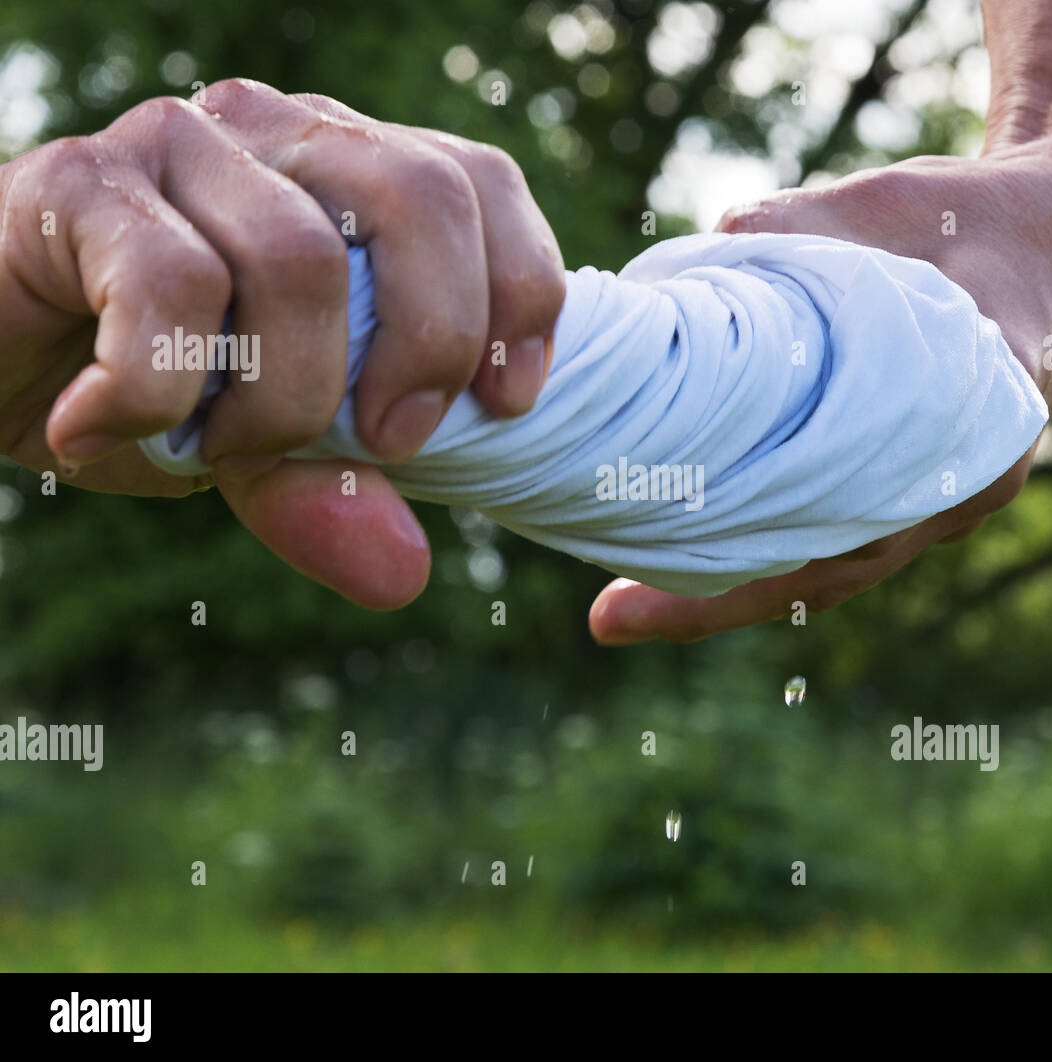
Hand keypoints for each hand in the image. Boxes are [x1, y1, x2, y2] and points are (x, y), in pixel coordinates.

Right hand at [0, 79, 564, 606]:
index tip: (508, 403)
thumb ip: (333, 490)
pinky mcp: (79, 180)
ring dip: (282, 400)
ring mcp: (180, 146)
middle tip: (391, 442)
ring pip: (300, 258)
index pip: (478, 181)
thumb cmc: (146, 382)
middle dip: (432, 344)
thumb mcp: (264, 448)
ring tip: (221, 448)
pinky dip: (155, 396)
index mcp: (346, 170)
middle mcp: (275, 135)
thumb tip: (401, 573)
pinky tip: (105, 428)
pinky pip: (170, 287)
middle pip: (421, 196)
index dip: (521, 291)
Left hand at [587, 150, 1051, 642]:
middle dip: (713, 603)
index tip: (625, 598)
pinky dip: (779, 539)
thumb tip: (706, 247)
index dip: (728, 579)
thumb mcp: (891, 206)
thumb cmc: (981, 216)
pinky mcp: (928, 479)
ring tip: (637, 597)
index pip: (833, 536)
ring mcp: (948, 493)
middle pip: (824, 575)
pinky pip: (847, 531)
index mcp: (963, 429)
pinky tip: (709, 538)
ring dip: (742, 580)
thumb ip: (797, 229)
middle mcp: (959, 486)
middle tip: (611, 619)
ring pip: (833, 565)